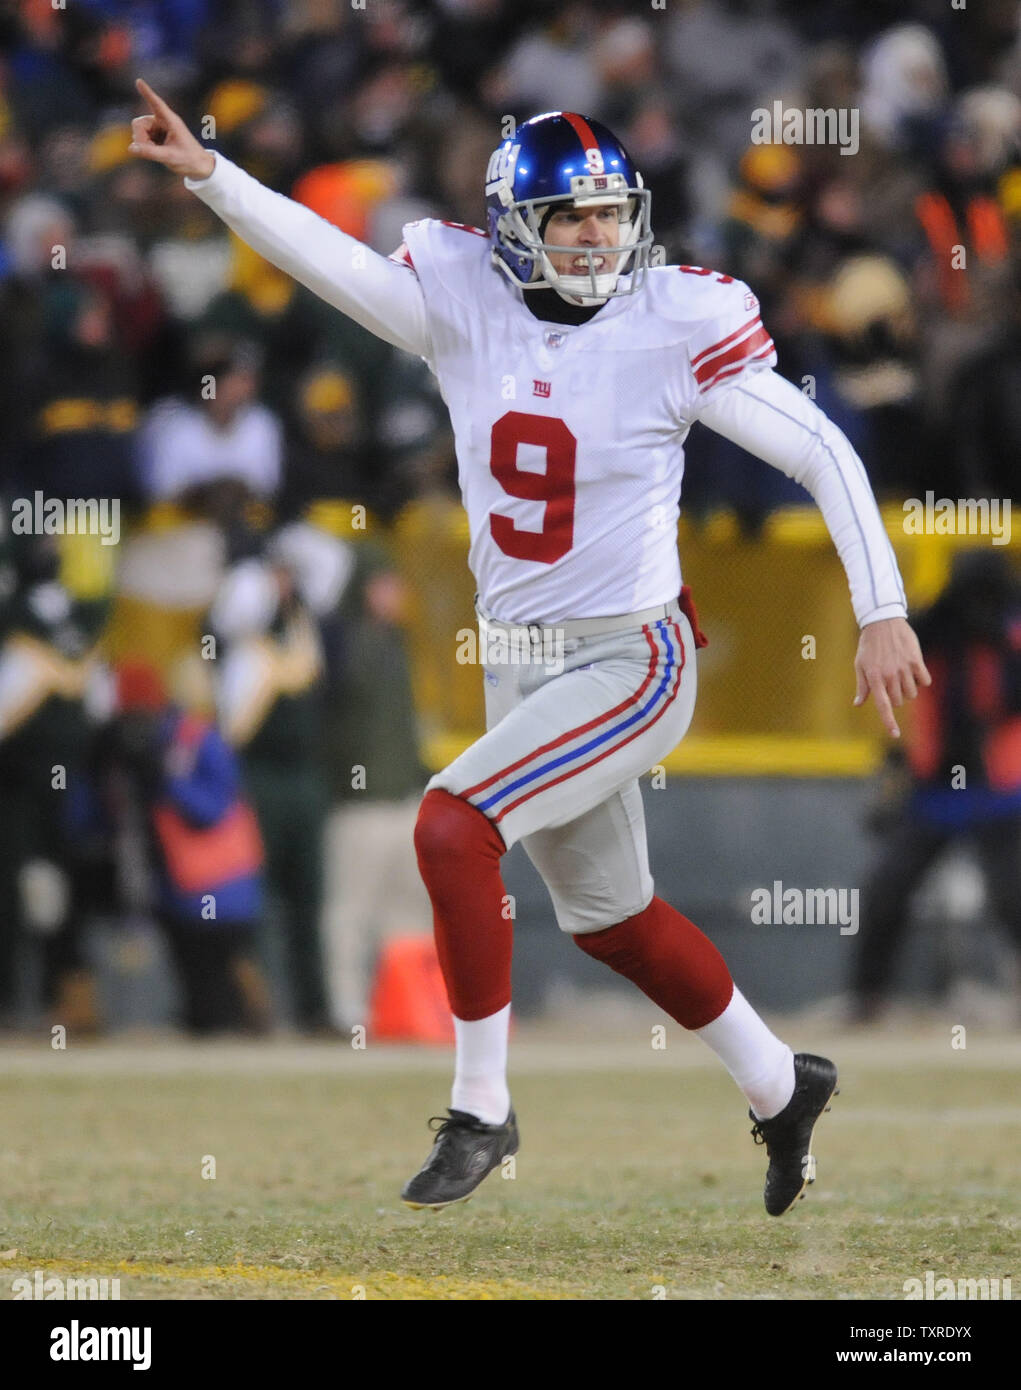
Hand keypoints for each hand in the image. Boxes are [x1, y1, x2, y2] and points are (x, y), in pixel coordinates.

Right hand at [128, 78, 214, 179]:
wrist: (198, 166)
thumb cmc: (188, 159)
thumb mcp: (169, 157)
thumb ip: (150, 152)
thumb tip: (131, 148)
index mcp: (171, 121)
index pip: (156, 104)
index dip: (147, 93)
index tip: (139, 81)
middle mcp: (163, 121)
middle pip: (139, 123)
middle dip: (140, 138)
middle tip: (151, 150)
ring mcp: (158, 127)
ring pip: (138, 131)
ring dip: (143, 143)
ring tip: (158, 152)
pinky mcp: (156, 135)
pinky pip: (141, 138)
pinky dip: (145, 146)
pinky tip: (157, 151)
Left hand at [853, 616, 930, 738]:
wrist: (883, 622)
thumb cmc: (869, 645)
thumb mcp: (860, 665)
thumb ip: (862, 686)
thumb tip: (858, 703)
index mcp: (874, 679)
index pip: (883, 706)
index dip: (889, 722)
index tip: (895, 735)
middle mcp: (890, 676)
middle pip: (899, 702)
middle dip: (896, 697)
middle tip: (891, 681)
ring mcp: (904, 668)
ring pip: (912, 693)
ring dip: (908, 688)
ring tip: (901, 673)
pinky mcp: (916, 661)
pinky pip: (925, 681)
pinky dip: (921, 679)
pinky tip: (913, 669)